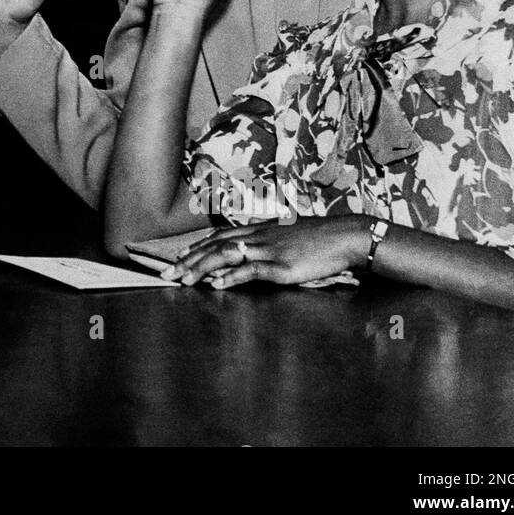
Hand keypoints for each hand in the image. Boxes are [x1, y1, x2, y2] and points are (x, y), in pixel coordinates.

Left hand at [166, 216, 369, 288]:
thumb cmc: (319, 239)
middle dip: (188, 260)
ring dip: (201, 268)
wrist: (346, 236)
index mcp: (258, 230)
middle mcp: (258, 237)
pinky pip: (251, 270)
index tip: (178, 257)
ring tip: (183, 280)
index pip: (218, 236)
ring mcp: (269, 250)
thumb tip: (250, 253)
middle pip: (214, 246)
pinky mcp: (282, 266)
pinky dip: (231, 277)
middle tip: (167, 273)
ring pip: (226, 255)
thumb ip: (267, 242)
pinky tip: (216, 285)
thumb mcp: (287, 236)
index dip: (196, 247)